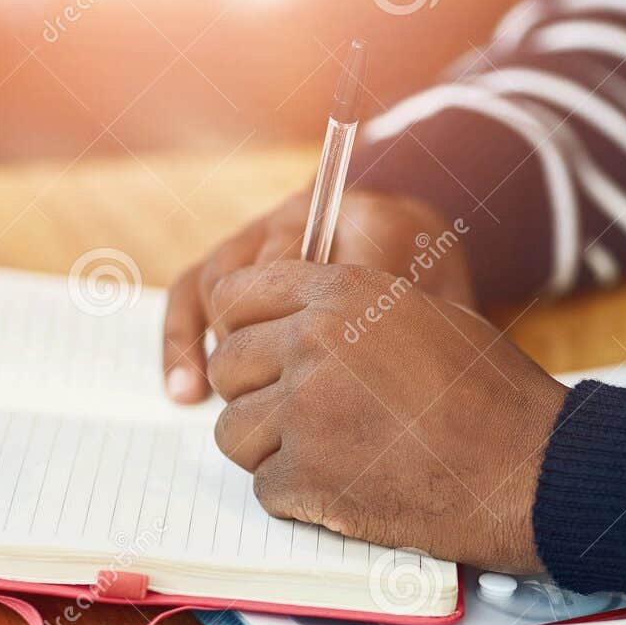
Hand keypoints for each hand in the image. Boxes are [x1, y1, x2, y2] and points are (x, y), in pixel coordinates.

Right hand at [163, 189, 474, 401]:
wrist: (409, 238)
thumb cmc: (430, 293)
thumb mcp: (443, 314)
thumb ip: (422, 344)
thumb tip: (389, 411)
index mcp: (373, 222)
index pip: (329, 284)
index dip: (318, 351)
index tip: (330, 406)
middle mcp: (310, 212)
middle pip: (266, 283)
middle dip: (267, 353)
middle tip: (280, 410)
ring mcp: (266, 225)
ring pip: (219, 284)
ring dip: (219, 353)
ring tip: (223, 408)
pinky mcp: (234, 249)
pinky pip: (191, 288)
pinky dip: (182, 341)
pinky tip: (186, 394)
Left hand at [206, 260, 567, 571]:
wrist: (532, 467)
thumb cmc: (491, 396)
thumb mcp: (421, 315)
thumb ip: (347, 311)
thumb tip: (289, 322)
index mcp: (342, 293)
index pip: (237, 295)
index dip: (244, 329)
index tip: (262, 355)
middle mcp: (314, 342)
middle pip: (228, 366)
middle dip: (255, 394)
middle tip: (302, 418)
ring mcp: (306, 411)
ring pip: (234, 432)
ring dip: (270, 449)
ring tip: (328, 457)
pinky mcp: (308, 477)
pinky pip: (264, 486)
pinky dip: (298, 497)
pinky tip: (347, 489)